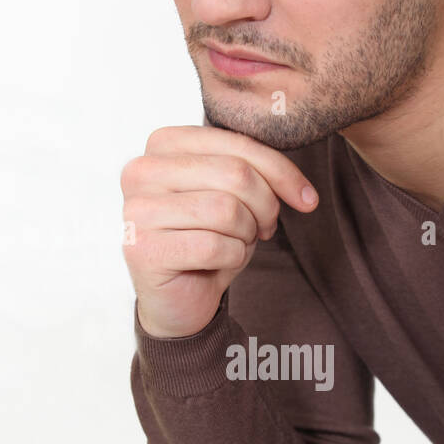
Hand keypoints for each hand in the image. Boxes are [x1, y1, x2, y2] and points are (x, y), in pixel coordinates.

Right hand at [120, 125, 318, 338]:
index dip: (281, 172)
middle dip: (266, 206)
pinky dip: (232, 258)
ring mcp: (136, 210)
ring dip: (246, 234)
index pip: (236, 144)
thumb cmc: (207, 240)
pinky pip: (213, 246)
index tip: (307, 199)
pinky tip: (220, 263)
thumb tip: (301, 189)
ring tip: (237, 244)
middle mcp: (141, 171)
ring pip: (226, 210)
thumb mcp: (236, 196)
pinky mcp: (142, 249)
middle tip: (265, 229)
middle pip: (234, 174)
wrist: (179, 299)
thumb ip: (256, 172)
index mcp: (163, 144)